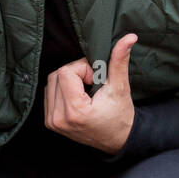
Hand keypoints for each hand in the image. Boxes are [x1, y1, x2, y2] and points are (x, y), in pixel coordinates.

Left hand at [44, 34, 137, 153]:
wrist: (117, 140)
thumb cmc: (120, 115)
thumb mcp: (120, 87)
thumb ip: (119, 61)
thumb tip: (128, 37)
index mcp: (75, 111)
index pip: (66, 72)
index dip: (83, 69)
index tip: (96, 80)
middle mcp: (58, 118)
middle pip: (56, 75)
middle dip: (75, 73)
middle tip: (92, 84)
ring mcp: (52, 121)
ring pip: (51, 82)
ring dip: (68, 80)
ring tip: (85, 91)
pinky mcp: (50, 122)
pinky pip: (50, 93)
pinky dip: (62, 89)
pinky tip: (77, 97)